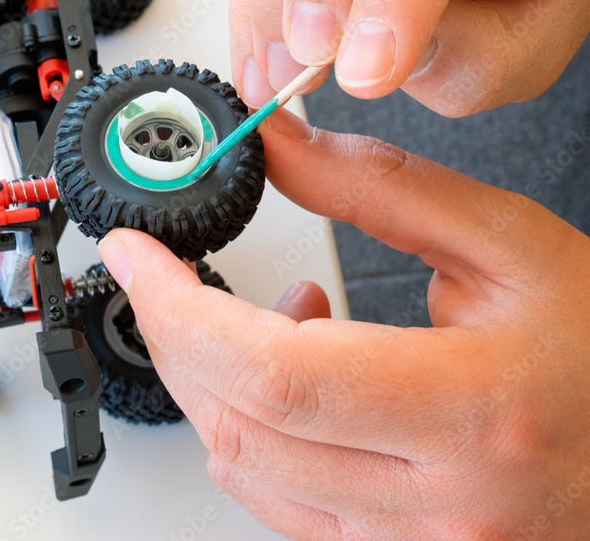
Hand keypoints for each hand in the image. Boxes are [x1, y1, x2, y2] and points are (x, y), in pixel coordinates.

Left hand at [98, 107, 589, 538]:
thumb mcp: (507, 244)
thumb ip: (378, 187)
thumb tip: (275, 146)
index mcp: (476, 410)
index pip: (278, 374)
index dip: (183, 310)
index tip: (140, 256)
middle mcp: (441, 501)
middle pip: (242, 426)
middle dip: (176, 338)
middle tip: (165, 276)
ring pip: (246, 469)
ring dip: (210, 381)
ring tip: (252, 318)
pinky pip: (278, 501)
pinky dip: (249, 429)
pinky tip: (284, 381)